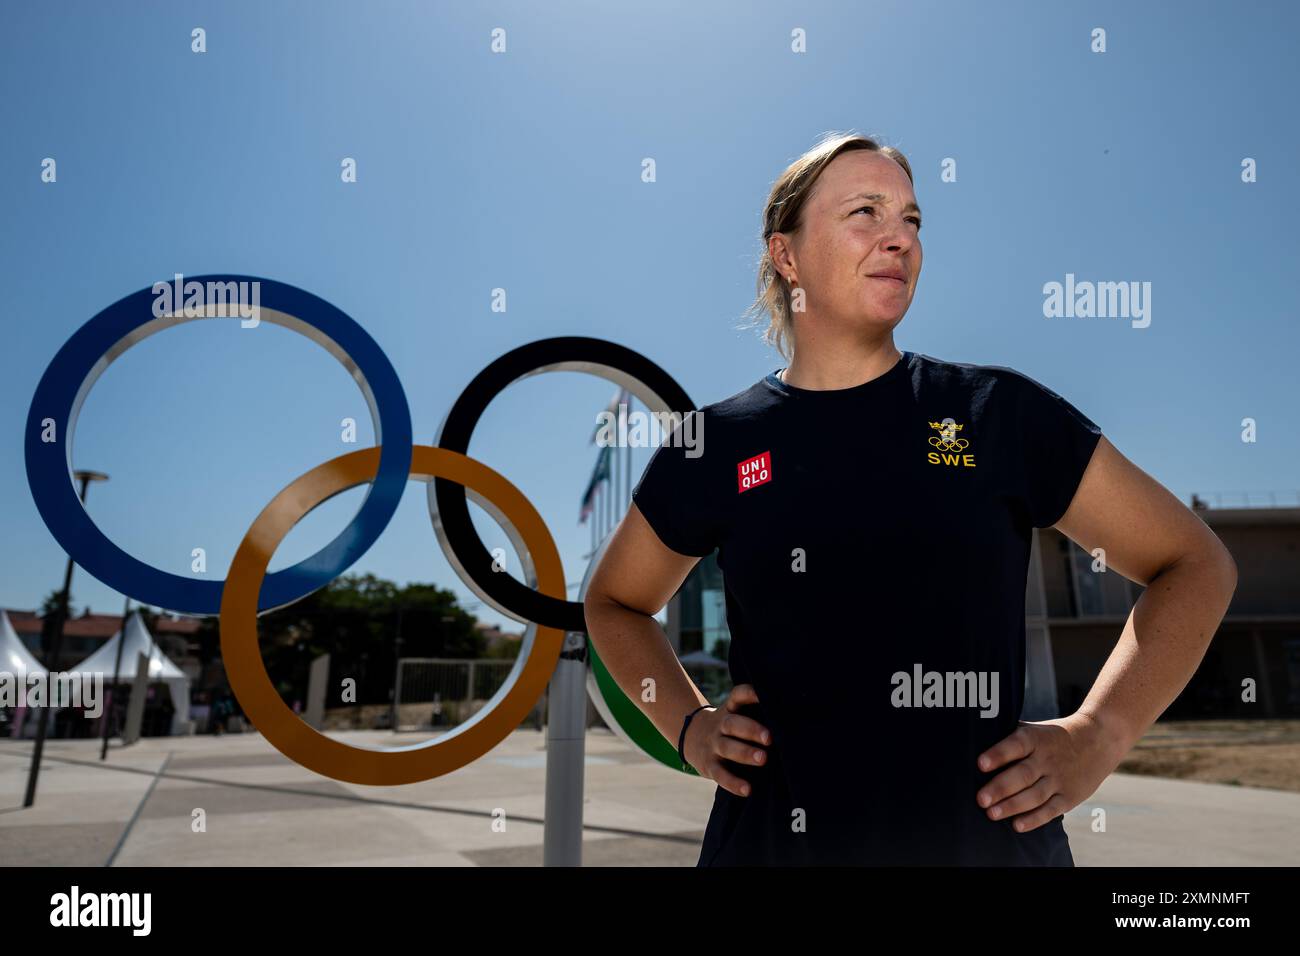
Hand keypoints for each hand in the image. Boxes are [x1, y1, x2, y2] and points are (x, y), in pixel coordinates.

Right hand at [682, 683, 771, 796]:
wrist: (692, 737)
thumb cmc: (729, 728)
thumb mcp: (736, 715)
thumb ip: (756, 716)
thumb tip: (792, 724)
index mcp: (730, 710)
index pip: (737, 696)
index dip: (749, 693)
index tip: (764, 695)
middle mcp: (720, 725)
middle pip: (733, 724)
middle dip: (751, 729)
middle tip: (769, 738)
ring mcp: (714, 745)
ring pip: (727, 747)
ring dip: (745, 753)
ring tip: (763, 759)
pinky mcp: (709, 765)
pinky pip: (720, 774)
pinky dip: (733, 783)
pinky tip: (747, 789)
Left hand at [974, 711, 1129, 832]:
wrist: (1099, 739)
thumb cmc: (1053, 736)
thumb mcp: (1035, 729)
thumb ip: (1010, 736)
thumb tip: (975, 737)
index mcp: (1036, 739)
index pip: (1015, 745)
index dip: (998, 754)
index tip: (980, 764)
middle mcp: (1048, 759)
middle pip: (1023, 775)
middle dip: (1000, 788)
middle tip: (980, 799)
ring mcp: (1060, 779)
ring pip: (1034, 795)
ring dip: (1012, 806)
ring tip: (991, 814)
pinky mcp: (1070, 796)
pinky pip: (1051, 810)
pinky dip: (1034, 819)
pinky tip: (1017, 825)